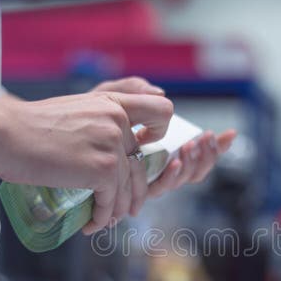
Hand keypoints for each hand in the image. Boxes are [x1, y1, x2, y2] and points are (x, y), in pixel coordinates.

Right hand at [0, 76, 172, 233]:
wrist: (2, 132)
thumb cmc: (27, 125)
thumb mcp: (73, 111)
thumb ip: (97, 123)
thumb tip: (109, 151)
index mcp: (112, 103)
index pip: (161, 111)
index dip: (159, 131)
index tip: (144, 148)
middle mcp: (118, 121)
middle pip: (142, 163)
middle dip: (136, 190)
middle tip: (125, 207)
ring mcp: (112, 145)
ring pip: (129, 187)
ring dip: (118, 209)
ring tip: (104, 220)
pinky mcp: (103, 170)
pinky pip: (111, 201)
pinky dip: (103, 217)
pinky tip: (91, 224)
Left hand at [91, 77, 236, 196]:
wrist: (51, 143)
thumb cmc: (78, 121)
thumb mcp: (107, 97)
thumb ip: (132, 89)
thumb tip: (160, 92)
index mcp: (159, 149)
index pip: (196, 151)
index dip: (216, 147)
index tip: (229, 134)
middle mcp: (156, 168)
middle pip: (195, 168)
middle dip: (208, 155)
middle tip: (207, 138)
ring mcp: (146, 180)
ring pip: (182, 179)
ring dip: (193, 162)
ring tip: (192, 146)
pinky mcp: (133, 191)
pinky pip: (159, 187)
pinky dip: (172, 174)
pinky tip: (175, 159)